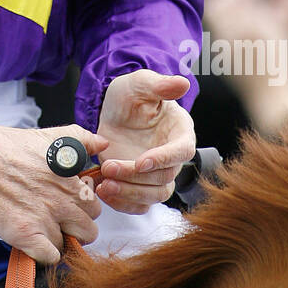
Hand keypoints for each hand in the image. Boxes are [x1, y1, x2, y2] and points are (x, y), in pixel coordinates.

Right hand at [0, 123, 107, 264]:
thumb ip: (81, 138)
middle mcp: (63, 200)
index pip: (95, 207)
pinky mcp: (25, 234)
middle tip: (56, 221)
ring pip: (69, 245)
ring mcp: (45, 219)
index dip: (81, 209)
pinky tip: (32, 241)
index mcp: (71, 179)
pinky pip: (50, 257)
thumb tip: (103, 143)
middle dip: (74, 228)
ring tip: (41, 231)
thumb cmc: (7, 146)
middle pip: (89, 230)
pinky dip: (43, 254)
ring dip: (57, 241)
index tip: (67, 207)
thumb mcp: (49, 135)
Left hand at [95, 70, 195, 212]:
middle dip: (135, 177)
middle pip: (164, 178)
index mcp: (180, 132)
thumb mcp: (141, 83)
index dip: (163, 159)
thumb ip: (160, 84)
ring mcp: (156, 173)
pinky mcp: (140, 185)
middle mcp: (172, 157)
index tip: (141, 161)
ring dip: (129, 193)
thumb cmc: (132, 94)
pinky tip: (104, 193)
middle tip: (109, 167)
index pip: (181, 151)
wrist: (113, 110)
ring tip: (104, 185)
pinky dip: (123, 204)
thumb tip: (182, 83)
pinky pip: (139, 204)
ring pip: (153, 195)